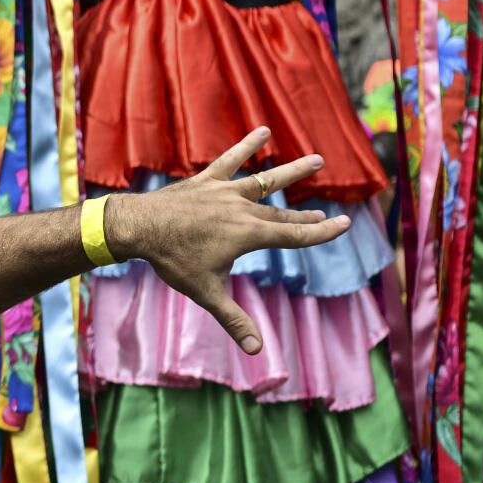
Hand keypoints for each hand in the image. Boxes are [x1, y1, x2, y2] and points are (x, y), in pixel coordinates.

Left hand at [109, 129, 348, 355]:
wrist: (137, 227)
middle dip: (307, 215)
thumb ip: (233, 320)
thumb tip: (256, 352)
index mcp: (248, 234)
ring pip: (265, 180)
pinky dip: (247, 145)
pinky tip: (264, 130)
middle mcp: (242, 209)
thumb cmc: (172, 261)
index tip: (345, 224)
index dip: (322, 231)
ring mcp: (224, 191)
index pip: (295, 235)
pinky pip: (230, 160)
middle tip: (329, 214)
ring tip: (317, 160)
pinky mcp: (205, 180)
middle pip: (282, 213)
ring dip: (292, 171)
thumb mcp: (206, 292)